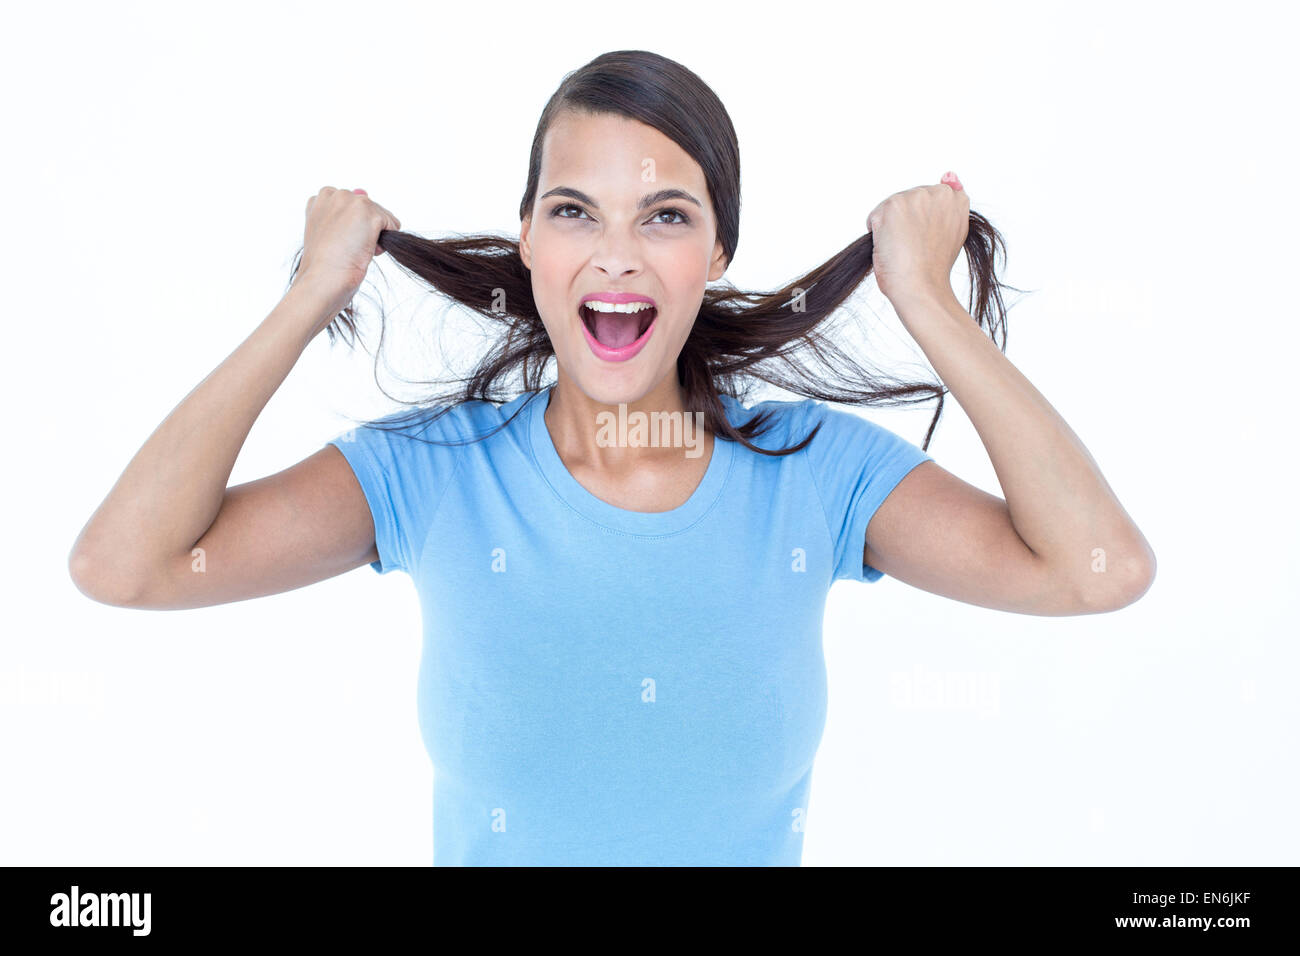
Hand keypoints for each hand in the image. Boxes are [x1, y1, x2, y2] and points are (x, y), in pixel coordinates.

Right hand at [294, 186, 401, 304]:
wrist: (323, 279)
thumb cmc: (324, 265)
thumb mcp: (330, 233)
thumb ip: (346, 211)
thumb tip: (362, 190)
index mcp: (319, 200)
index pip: (352, 206)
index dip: (352, 227)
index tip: (339, 242)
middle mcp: (334, 194)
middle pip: (370, 209)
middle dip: (364, 229)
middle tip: (346, 248)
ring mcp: (351, 201)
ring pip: (382, 216)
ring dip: (375, 236)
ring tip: (353, 249)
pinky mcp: (368, 211)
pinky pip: (393, 225)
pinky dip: (385, 242)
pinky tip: (364, 250)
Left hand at [866, 172, 968, 304]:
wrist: (922, 287)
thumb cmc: (933, 268)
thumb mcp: (951, 232)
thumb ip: (948, 206)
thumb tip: (950, 174)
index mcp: (957, 200)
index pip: (930, 198)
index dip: (923, 221)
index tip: (926, 238)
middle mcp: (939, 193)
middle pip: (909, 201)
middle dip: (906, 221)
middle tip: (914, 247)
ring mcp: (915, 198)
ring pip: (891, 209)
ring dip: (891, 227)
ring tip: (905, 249)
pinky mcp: (894, 205)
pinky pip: (875, 218)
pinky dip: (877, 234)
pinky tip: (892, 247)